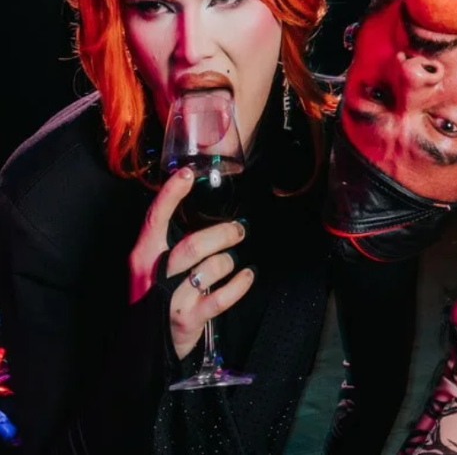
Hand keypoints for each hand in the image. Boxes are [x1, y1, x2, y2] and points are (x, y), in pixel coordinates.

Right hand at [127, 167, 254, 359]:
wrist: (143, 350)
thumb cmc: (154, 299)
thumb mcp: (152, 269)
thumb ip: (170, 245)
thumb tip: (203, 217)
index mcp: (143, 257)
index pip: (155, 219)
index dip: (170, 194)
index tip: (188, 174)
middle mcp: (154, 275)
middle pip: (193, 244)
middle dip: (223, 233)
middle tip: (238, 229)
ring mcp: (171, 298)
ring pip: (211, 268)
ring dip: (229, 261)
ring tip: (233, 260)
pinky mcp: (189, 319)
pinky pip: (223, 297)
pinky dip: (240, 284)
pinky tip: (247, 276)